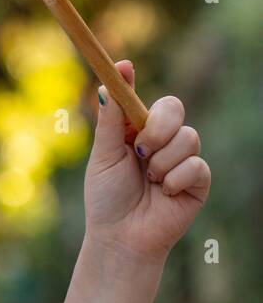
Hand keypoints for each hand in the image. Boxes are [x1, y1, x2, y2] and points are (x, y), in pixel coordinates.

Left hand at [83, 60, 210, 262]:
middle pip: (173, 108)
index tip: (123, 66)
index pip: (139, 99)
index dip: (130, 80)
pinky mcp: (198, 180)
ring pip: (187, 137)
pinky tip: (165, 193)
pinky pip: (196, 165)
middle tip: (140, 149)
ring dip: (161, 161)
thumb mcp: (103, 157)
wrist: (121, 236)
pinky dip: (175, 179)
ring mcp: (181, 159)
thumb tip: (107, 86)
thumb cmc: (107, 198)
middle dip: (158, 125)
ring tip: (149, 180)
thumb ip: (109, 124)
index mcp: (134, 131)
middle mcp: (160, 140)